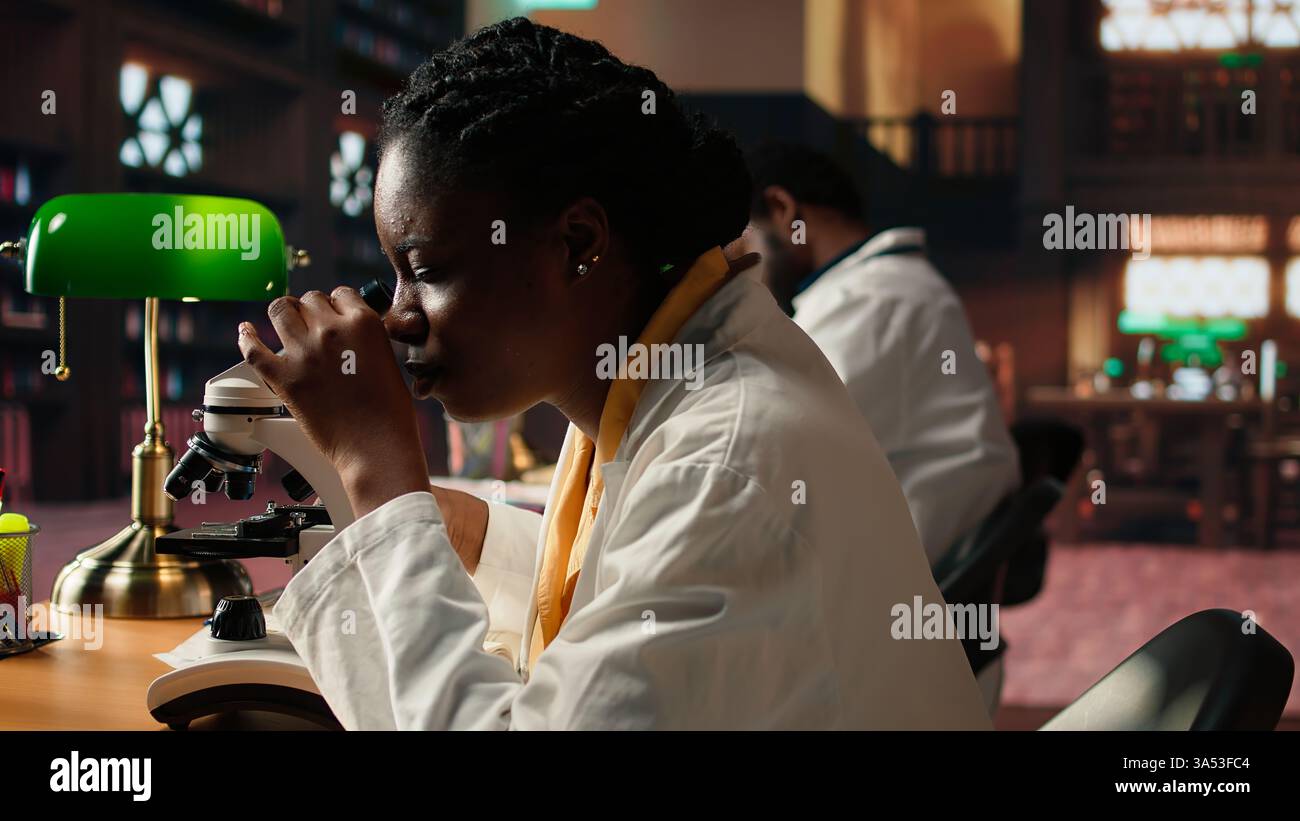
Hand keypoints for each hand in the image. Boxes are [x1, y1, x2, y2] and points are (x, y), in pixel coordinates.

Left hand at [237, 287, 428, 517]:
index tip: (333, 316)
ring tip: (285, 325)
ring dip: (284, 316)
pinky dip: (246, 338)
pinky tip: (246, 332)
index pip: (341, 294)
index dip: (336, 306)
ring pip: (280, 311)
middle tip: (312, 327)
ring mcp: (304, 353)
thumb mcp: (388, 360)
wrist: (376, 447)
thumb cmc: (389, 412)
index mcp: (363, 323)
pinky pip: (253, 348)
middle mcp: (331, 330)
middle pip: (310, 300)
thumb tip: (346, 332)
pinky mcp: (284, 377)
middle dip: (311, 311)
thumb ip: (365, 339)